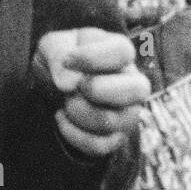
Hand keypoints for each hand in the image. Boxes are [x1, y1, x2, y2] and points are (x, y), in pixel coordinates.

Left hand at [32, 26, 150, 157]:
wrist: (52, 84)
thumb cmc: (60, 57)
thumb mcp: (53, 44)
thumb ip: (58, 53)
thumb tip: (70, 84)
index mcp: (119, 51)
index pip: (123, 51)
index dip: (92, 57)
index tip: (67, 60)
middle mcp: (131, 82)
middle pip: (139, 90)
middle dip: (98, 89)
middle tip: (75, 86)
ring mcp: (127, 112)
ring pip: (114, 121)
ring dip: (79, 112)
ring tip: (65, 101)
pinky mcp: (115, 137)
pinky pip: (101, 145)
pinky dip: (74, 134)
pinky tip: (61, 117)